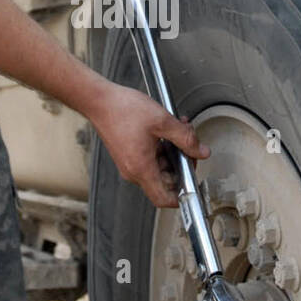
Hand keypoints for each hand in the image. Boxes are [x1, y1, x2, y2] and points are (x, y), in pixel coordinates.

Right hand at [88, 82, 210, 208]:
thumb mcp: (162, 121)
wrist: (99, 100)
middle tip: (189, 144)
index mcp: (141, 169)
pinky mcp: (127, 155)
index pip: (164, 199)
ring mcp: (129, 163)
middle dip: (181, 163)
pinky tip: (166, 129)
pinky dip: (161, 147)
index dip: (182, 196)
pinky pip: (150, 159)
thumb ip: (186, 138)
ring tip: (178, 129)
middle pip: (165, 181)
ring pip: (159, 167)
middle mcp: (133, 171)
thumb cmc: (123, 110)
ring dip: (173, 151)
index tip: (194, 184)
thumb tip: (202, 152)